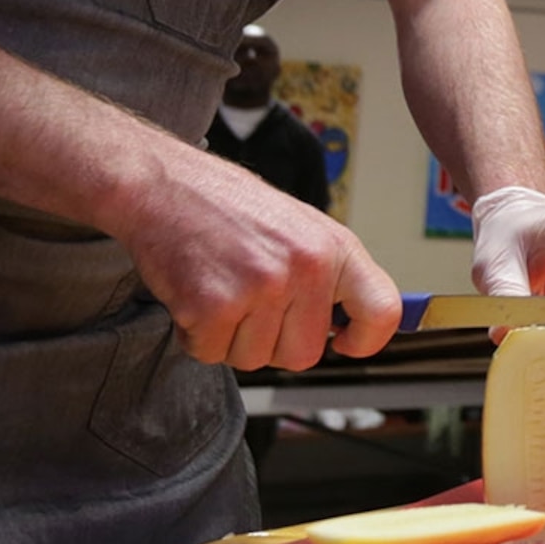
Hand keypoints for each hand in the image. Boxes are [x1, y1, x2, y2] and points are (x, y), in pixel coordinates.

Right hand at [111, 147, 400, 370]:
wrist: (163, 184)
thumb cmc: (227, 206)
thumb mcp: (299, 226)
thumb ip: (328, 274)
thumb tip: (349, 327)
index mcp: (334, 246)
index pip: (381, 311)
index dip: (365, 340)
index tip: (344, 342)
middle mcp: (305, 267)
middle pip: (304, 355)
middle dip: (273, 342)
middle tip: (249, 302)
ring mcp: (261, 287)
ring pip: (254, 359)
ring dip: (230, 338)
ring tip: (220, 288)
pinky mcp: (213, 306)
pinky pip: (210, 354)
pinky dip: (196, 336)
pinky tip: (194, 294)